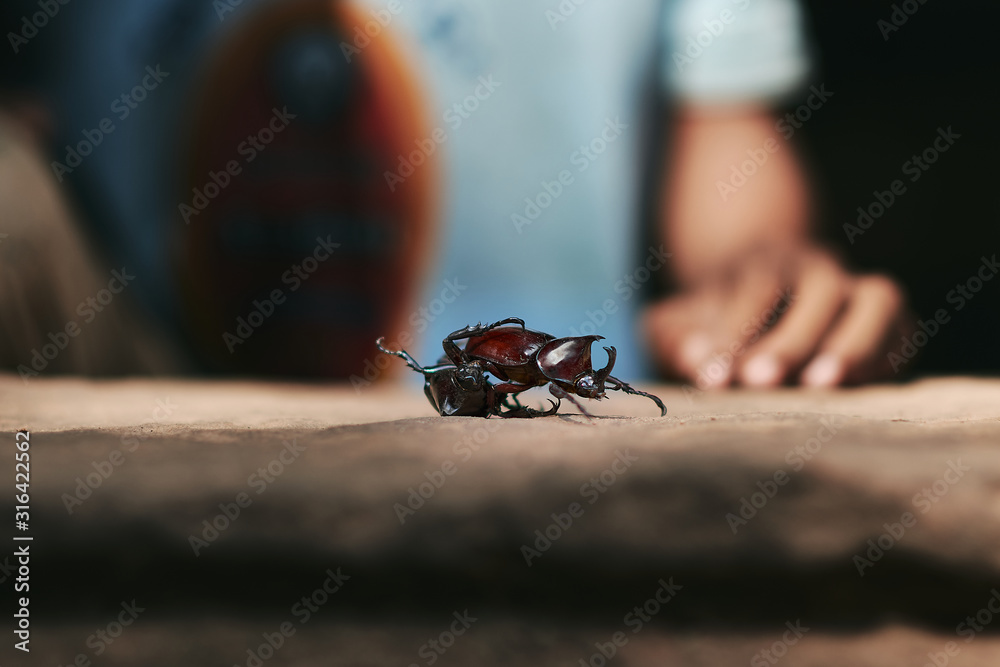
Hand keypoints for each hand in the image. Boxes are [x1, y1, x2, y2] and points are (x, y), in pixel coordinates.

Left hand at [642, 245, 913, 387]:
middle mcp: (816, 268)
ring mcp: (857, 289)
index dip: (735, 332)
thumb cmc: (707, 321)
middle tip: (759, 383)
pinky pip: (903, 328)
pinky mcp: (889, 320)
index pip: (753, 288)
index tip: (713, 379)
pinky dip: (886, 358)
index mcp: (762, 261)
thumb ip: (678, 339)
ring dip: (855, 345)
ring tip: (822, 388)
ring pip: (878, 298)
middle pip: (819, 289)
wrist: (753, 297)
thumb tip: (697, 360)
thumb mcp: (676, 323)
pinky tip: (858, 396)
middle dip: (791, 340)